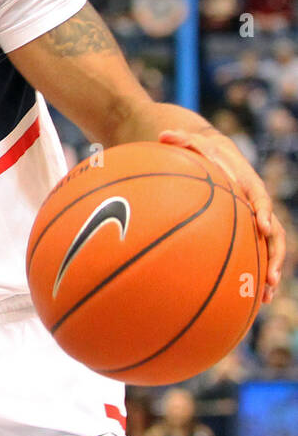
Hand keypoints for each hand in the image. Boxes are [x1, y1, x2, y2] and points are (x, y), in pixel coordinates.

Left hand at [160, 130, 284, 302]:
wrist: (215, 156)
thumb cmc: (201, 150)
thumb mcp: (191, 142)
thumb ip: (179, 139)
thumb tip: (163, 136)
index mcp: (247, 185)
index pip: (260, 198)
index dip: (262, 211)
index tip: (261, 225)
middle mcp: (255, 206)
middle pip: (273, 232)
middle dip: (273, 255)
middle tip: (269, 277)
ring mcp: (253, 221)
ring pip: (268, 249)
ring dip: (269, 271)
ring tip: (264, 296)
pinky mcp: (245, 232)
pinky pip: (254, 255)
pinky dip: (254, 274)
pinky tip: (249, 299)